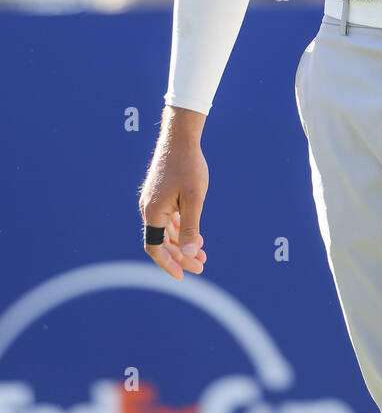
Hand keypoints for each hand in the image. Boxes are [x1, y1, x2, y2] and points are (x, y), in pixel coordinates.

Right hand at [139, 112, 208, 279]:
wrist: (180, 137)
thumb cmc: (188, 166)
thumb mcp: (194, 198)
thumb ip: (190, 227)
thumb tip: (188, 253)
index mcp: (153, 212)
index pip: (156, 248)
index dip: (169, 264)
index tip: (184, 275)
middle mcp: (148, 208)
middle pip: (162, 241)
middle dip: (181, 256)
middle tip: (202, 266)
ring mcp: (153, 201)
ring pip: (166, 230)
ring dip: (182, 243)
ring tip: (202, 253)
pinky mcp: (159, 194)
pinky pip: (168, 218)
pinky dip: (180, 228)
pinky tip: (196, 235)